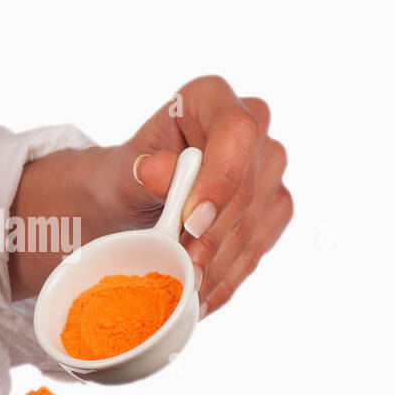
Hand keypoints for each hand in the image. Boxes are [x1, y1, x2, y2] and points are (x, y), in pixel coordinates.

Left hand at [99, 75, 291, 317]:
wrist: (130, 205)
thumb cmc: (124, 180)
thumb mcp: (121, 175)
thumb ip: (142, 172)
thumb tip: (161, 170)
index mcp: (210, 98)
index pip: (237, 131)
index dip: (221, 179)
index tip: (191, 222)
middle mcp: (250, 124)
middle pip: (250, 183)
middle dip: (216, 234)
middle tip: (184, 271)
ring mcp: (267, 165)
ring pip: (259, 218)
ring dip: (223, 263)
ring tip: (189, 290)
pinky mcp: (272, 203)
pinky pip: (263, 243)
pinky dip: (232, 275)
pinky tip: (205, 296)